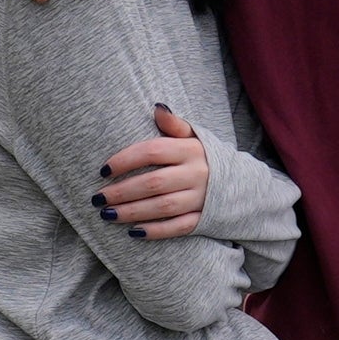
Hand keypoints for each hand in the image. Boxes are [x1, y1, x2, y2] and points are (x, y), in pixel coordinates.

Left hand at [95, 104, 207, 237]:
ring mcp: (200, 198)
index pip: (152, 151)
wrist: (240, 184)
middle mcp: (196, 174)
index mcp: (190, 150)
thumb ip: (174, 124)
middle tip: (98, 197)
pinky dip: (156, 231)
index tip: (104, 170)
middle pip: (153, 183)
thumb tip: (156, 108)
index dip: (125, 160)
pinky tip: (133, 232)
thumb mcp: (194, 136)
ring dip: (132, 212)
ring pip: (162, 207)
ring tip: (107, 214)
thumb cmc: (205, 157)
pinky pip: (178, 227)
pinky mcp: (203, 219)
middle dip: (122, 191)